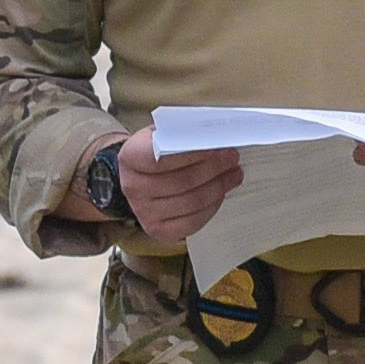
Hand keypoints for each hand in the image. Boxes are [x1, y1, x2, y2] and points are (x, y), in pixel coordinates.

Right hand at [109, 126, 242, 244]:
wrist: (141, 177)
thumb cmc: (158, 152)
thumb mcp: (164, 134)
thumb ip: (184, 134)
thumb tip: (217, 136)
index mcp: (130, 158)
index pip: (161, 158)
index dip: (192, 154)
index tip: (216, 147)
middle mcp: (132, 187)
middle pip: (182, 181)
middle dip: (214, 169)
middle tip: (232, 159)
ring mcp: (143, 211)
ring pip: (191, 202)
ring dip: (218, 187)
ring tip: (233, 174)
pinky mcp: (157, 230)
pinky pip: (192, 222)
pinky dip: (212, 207)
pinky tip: (220, 193)